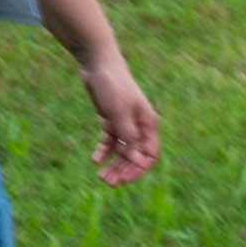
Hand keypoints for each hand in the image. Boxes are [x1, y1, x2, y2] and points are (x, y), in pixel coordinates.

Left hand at [81, 55, 161, 186]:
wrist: (98, 64)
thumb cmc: (114, 86)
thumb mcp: (119, 113)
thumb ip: (128, 137)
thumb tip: (136, 160)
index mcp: (147, 124)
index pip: (150, 154)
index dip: (139, 168)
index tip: (125, 178)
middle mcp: (138, 126)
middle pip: (134, 155)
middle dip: (123, 170)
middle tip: (108, 182)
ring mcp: (124, 123)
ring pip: (121, 151)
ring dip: (113, 164)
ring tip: (101, 177)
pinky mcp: (111, 120)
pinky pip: (109, 141)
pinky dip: (103, 151)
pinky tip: (95, 159)